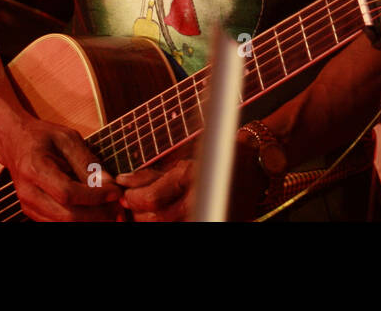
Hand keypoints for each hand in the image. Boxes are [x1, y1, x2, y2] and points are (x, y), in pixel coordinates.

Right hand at [4, 119, 122, 220]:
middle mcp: (27, 191)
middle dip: (97, 214)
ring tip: (110, 210)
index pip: (67, 193)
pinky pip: (58, 223)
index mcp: (34, 168)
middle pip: (66, 215)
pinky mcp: (33, 212)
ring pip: (63, 223)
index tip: (115, 192)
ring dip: (90, 220)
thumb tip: (108, 184)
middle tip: (118, 206)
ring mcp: (27, 205)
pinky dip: (79, 220)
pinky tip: (96, 211)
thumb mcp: (67, 138)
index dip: (95, 197)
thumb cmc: (42, 137)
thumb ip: (87, 161)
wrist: (15, 143)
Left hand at [116, 137, 274, 221]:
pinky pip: (186, 224)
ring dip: (152, 221)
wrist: (257, 163)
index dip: (134, 199)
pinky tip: (167, 217)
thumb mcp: (183, 160)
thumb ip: (152, 174)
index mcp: (192, 175)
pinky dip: (172, 223)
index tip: (126, 195)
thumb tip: (123, 182)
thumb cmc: (220, 155)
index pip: (152, 199)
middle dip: (139, 214)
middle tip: (132, 206)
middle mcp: (201, 197)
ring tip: (146, 213)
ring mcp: (211, 211)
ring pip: (170, 226)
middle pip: (158, 219)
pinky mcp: (216, 219)